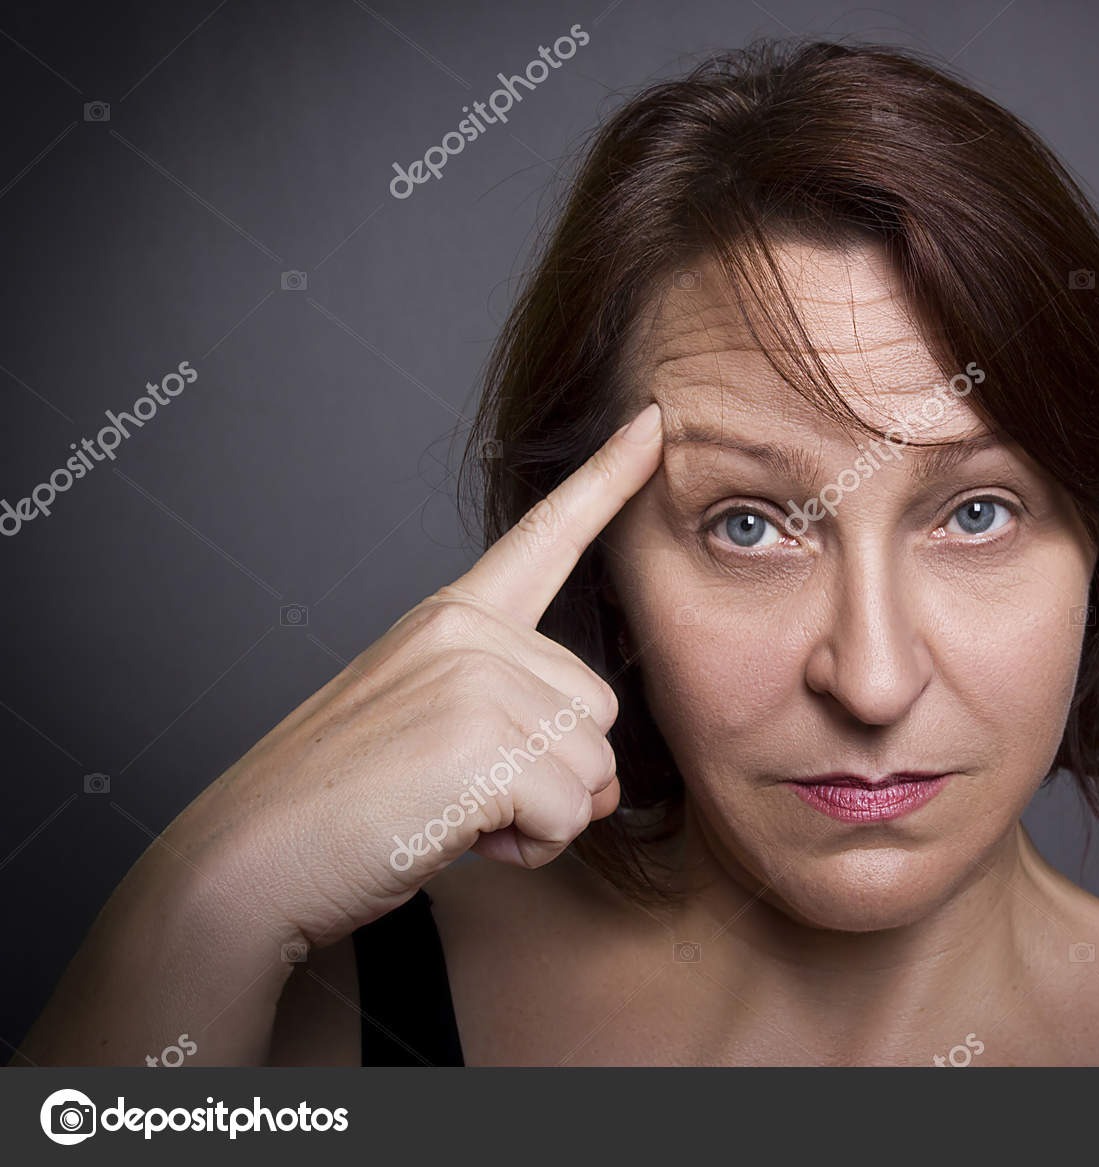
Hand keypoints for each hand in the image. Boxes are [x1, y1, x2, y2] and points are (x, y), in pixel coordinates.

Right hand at [164, 402, 662, 947]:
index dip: (606, 480)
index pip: (544, 536)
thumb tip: (602, 779)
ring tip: (451, 812)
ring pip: (594, 766)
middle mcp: (469, 633)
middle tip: (463, 792)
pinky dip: (528, 847)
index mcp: (453, 617)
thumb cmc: (337, 805)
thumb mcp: (429, 727)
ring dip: (540, 816)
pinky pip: (568, 814)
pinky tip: (454, 834)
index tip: (651, 425)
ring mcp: (475, 678)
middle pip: (599, 708)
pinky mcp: (480, 741)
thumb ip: (516, 717)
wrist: (247, 860)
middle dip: (552, 774)